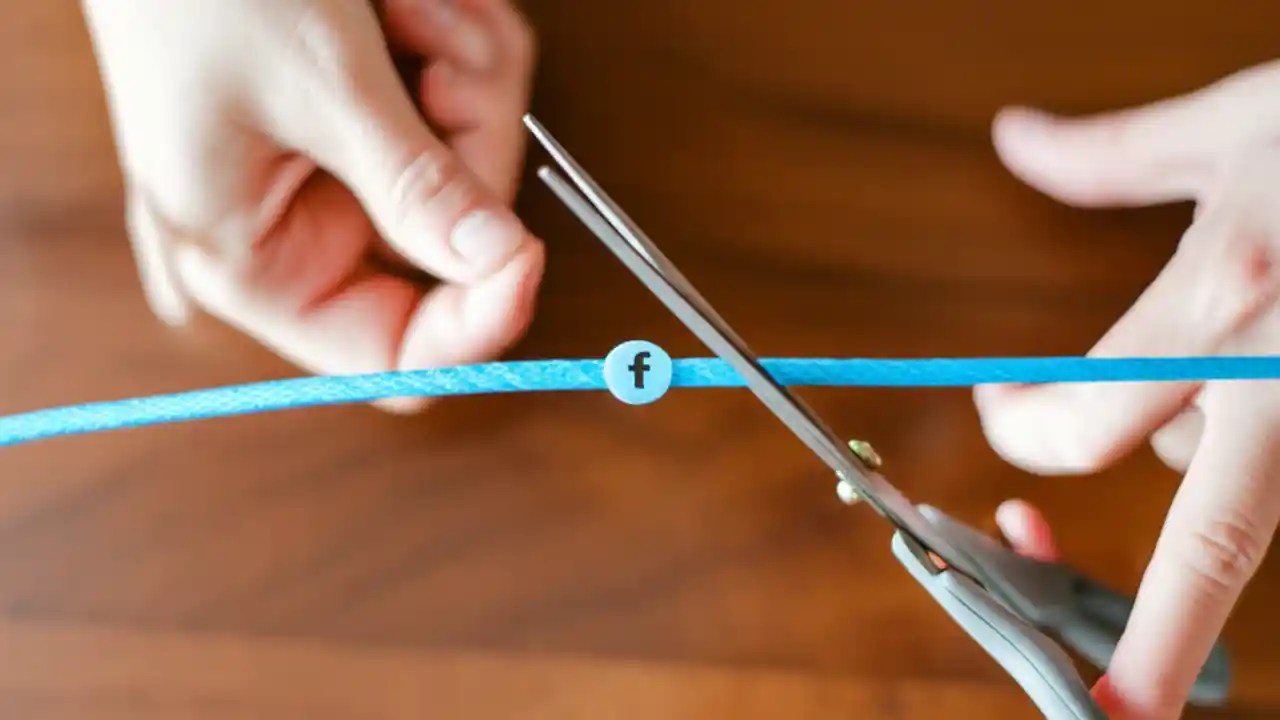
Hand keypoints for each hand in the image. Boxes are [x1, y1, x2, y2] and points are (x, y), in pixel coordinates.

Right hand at [83, 0, 542, 411]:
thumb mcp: (318, 89)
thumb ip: (413, 187)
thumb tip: (499, 264)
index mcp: (257, 264)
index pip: (394, 357)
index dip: (475, 324)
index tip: (528, 253)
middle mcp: (303, 231)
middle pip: (458, 244)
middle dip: (473, 142)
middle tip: (445, 68)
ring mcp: (345, 173)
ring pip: (474, 163)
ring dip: (468, 77)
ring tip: (409, 12)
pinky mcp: (372, 119)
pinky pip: (462, 106)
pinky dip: (458, 48)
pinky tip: (411, 7)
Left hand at [976, 60, 1279, 718]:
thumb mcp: (1236, 119)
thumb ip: (1112, 156)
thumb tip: (1012, 136)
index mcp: (1223, 297)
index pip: (1079, 426)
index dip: (1017, 434)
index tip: (996, 409)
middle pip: (1205, 549)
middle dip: (1153, 650)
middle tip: (1111, 711)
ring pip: (1258, 493)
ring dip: (1208, 454)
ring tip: (1223, 351)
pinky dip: (1268, 437)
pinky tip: (1263, 363)